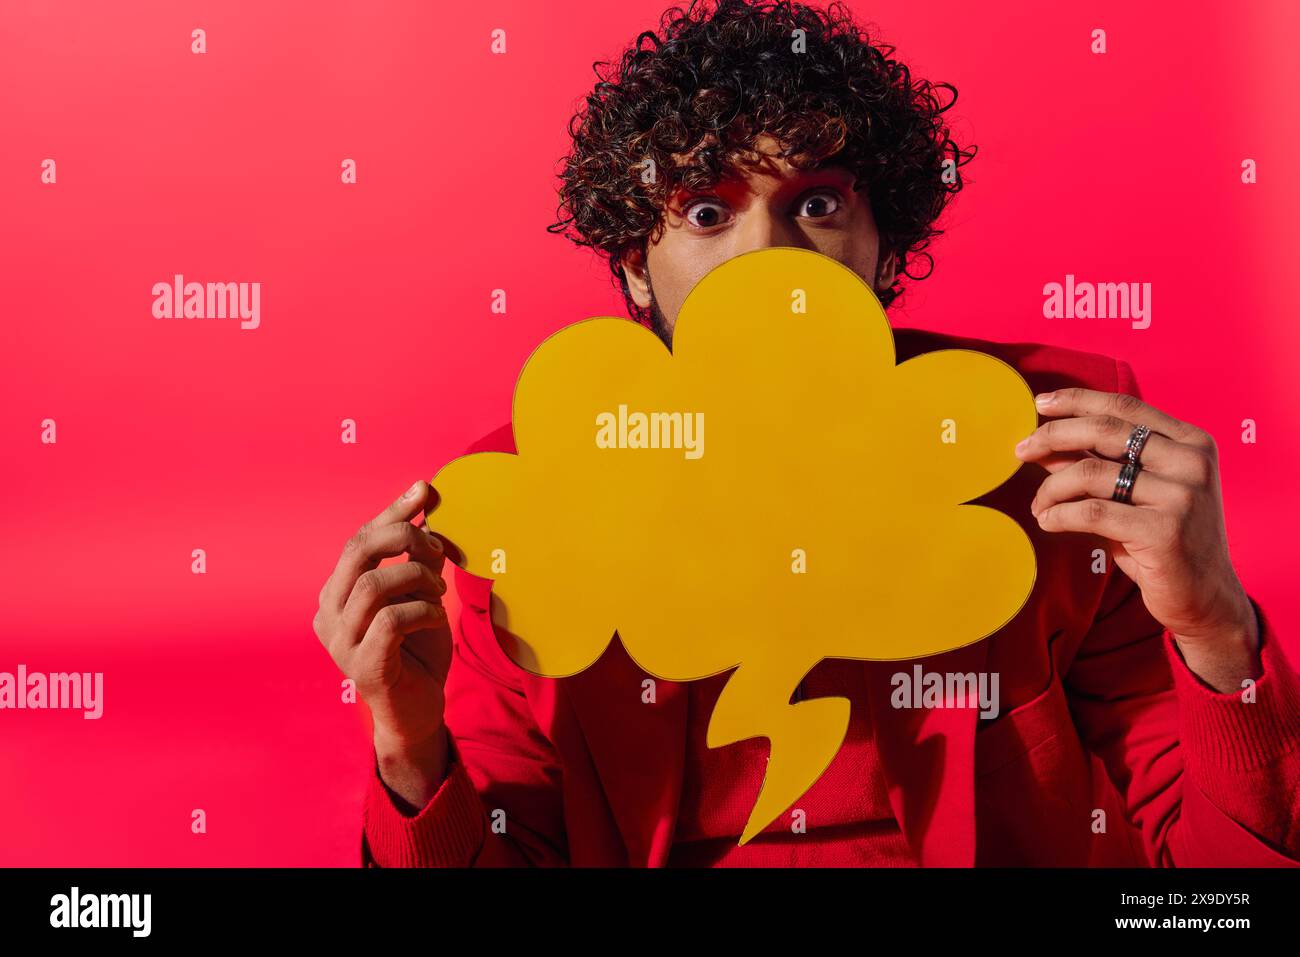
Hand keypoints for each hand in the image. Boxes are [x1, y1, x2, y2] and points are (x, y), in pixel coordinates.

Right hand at [314, 480, 453, 807]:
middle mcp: (328, 615)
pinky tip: (437, 617)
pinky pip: (391, 621)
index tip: (425, 489)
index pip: (360, 539)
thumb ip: (417, 556)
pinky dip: (422, 611)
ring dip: (418, 579)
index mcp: (336, 594)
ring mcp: (340, 644)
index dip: (392, 511)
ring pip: (374, 584)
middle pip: (358, 553)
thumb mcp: (421, 594)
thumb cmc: (418, 651)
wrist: (418, 713)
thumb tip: (426, 501)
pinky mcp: (363, 667)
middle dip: (404, 537)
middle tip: (438, 548)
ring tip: (440, 593)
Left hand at [1014, 388, 1259, 692]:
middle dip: (1053, 436)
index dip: (1077, 401)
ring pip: (1090, 474)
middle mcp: (1191, 461)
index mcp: (1190, 442)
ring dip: (1051, 489)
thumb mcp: (1130, 495)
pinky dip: (1059, 514)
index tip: (1039, 404)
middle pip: (1104, 431)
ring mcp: (1182, 495)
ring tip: (1038, 506)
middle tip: (1021, 450)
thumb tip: (1042, 440)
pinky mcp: (1165, 530)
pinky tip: (1047, 521)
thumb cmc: (1160, 541)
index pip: (1124, 407)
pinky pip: (1091, 512)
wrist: (1205, 599)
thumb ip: (1094, 464)